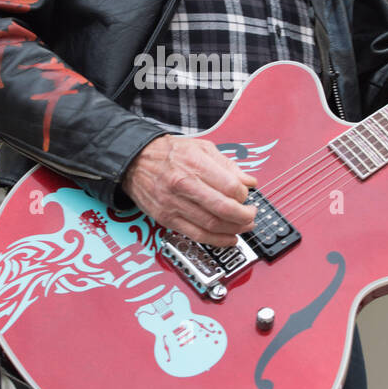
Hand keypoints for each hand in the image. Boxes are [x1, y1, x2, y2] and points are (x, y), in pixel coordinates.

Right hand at [121, 134, 256, 246]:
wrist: (135, 162)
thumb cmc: (168, 153)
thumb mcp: (201, 148)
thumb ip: (227, 166)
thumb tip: (249, 182)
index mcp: (194, 164)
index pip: (230, 186)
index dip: (245, 195)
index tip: (247, 195)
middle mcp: (182, 185)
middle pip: (223, 209)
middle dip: (244, 216)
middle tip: (252, 215)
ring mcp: (173, 204)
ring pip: (212, 225)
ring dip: (234, 230)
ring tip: (243, 226)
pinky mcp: (167, 219)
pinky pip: (197, 235)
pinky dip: (217, 240)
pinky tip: (229, 238)